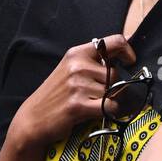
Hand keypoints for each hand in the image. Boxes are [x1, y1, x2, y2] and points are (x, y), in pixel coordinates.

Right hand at [5, 33, 135, 154]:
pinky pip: (110, 107)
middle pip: (115, 74)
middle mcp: (78, 66)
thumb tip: (121, 61)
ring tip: (89, 104)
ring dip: (107, 101)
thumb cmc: (54, 95)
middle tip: (96, 95)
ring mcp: (78, 85)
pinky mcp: (79, 105)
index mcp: (76, 54)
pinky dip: (109, 112)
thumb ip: (91, 62)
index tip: (129, 61)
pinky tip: (96, 112)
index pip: (114, 41)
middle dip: (112, 87)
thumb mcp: (69, 70)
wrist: (33, 119)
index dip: (127, 51)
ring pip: (114, 92)